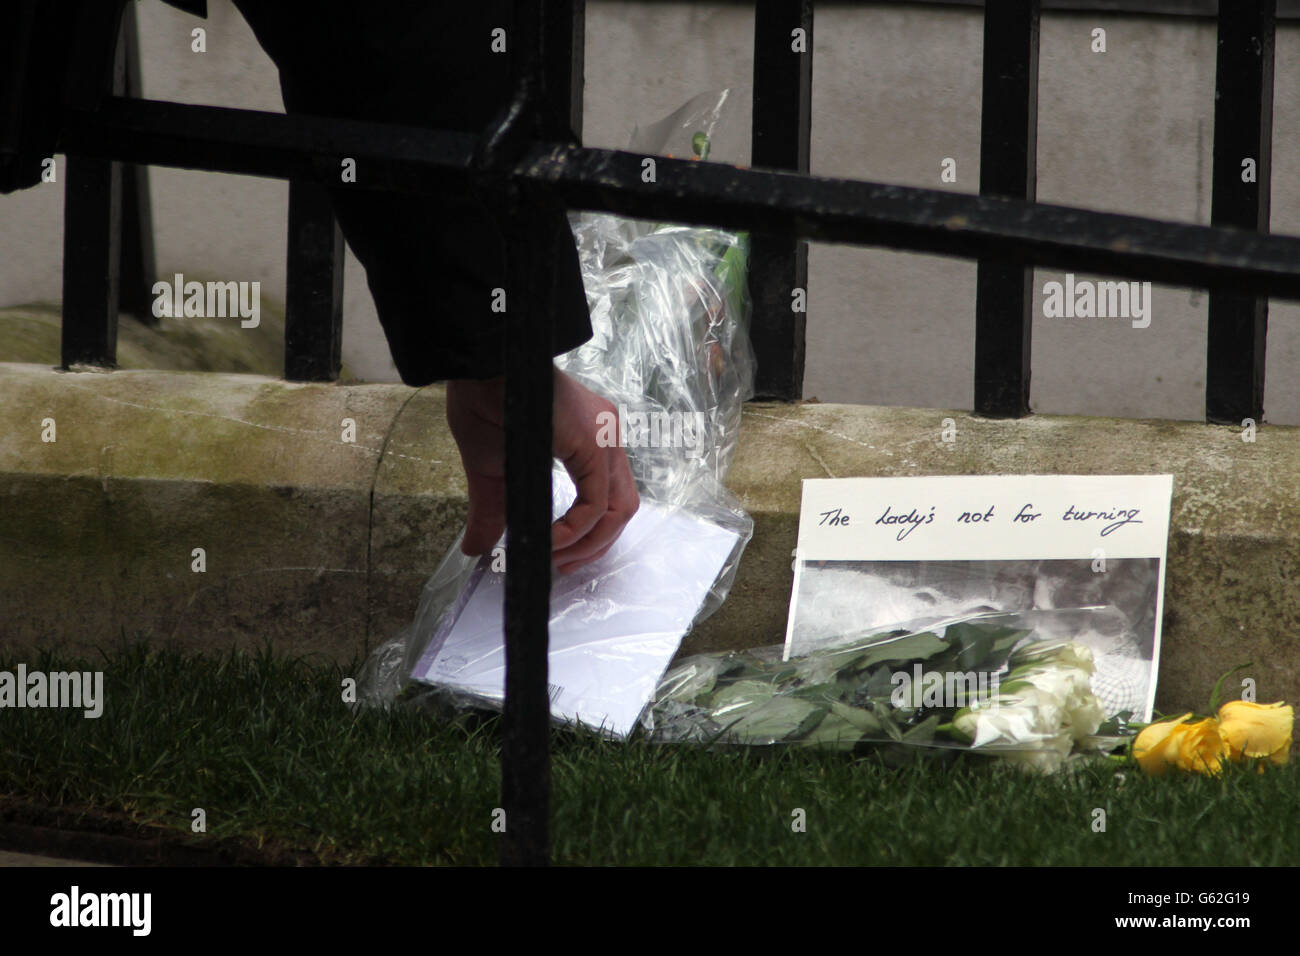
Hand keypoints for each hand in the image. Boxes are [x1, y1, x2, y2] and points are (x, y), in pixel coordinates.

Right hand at [445, 369, 638, 573]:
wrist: (479, 370)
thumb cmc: (484, 404)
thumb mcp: (490, 472)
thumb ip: (493, 512)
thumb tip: (474, 549)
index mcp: (592, 438)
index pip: (610, 497)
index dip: (591, 535)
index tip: (560, 556)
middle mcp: (607, 437)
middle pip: (621, 508)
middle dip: (594, 546)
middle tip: (562, 567)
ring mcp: (606, 438)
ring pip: (618, 511)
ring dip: (587, 545)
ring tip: (553, 558)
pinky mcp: (595, 445)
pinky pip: (596, 505)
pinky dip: (575, 532)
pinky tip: (549, 541)